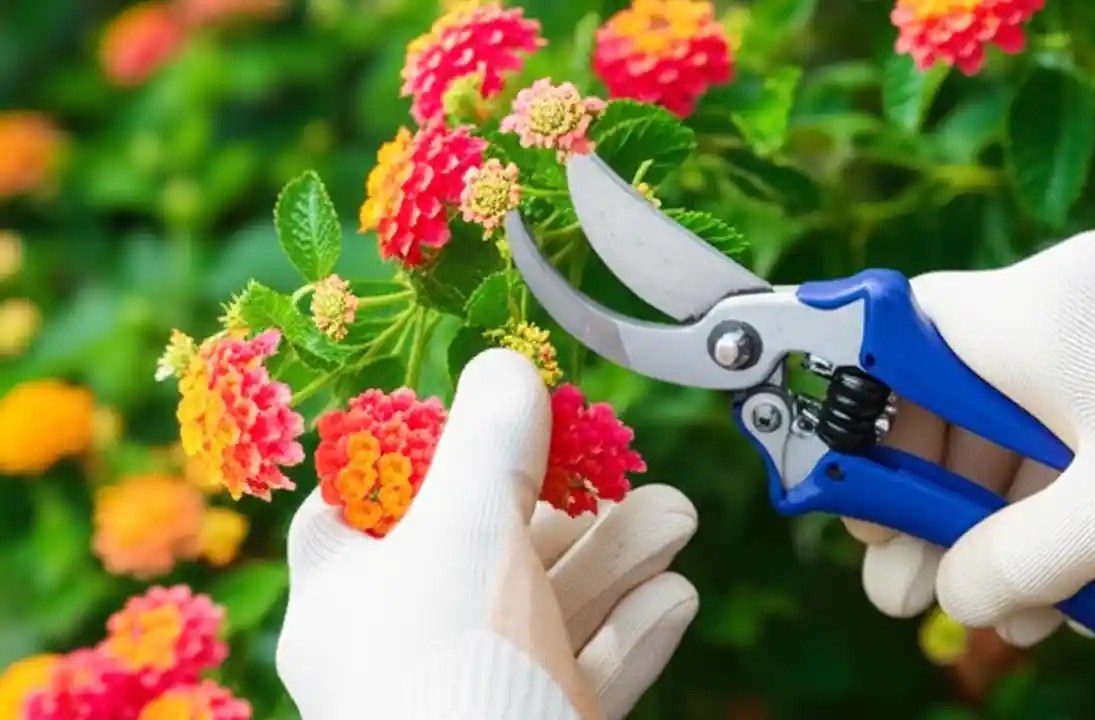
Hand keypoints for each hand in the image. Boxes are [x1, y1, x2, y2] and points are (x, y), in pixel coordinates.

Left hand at [276, 349, 698, 718]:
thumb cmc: (453, 672)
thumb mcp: (464, 524)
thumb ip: (489, 435)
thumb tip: (505, 366)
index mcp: (351, 587)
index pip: (392, 491)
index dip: (457, 445)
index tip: (522, 414)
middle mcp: (408, 639)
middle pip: (495, 543)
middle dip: (575, 501)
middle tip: (627, 465)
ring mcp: (476, 691)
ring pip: (551, 604)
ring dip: (618, 556)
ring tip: (676, 516)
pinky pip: (585, 669)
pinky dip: (630, 631)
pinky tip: (673, 596)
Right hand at [847, 229, 1094, 646]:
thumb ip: (1012, 561)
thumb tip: (951, 599)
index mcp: (1042, 310)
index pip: (900, 330)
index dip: (856, 409)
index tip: (842, 482)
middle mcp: (1074, 306)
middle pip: (956, 399)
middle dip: (931, 503)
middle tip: (902, 585)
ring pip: (1026, 435)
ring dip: (1005, 528)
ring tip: (994, 617)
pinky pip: (1088, 444)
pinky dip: (1072, 516)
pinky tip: (1068, 599)